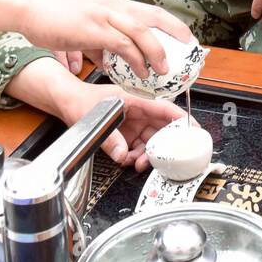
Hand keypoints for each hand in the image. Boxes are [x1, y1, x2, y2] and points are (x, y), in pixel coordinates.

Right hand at [0, 0, 192, 79]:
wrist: (29, 9)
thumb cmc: (50, 18)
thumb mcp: (80, 30)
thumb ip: (95, 45)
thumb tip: (101, 61)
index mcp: (112, 2)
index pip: (147, 10)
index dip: (168, 23)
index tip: (182, 37)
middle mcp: (114, 4)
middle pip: (154, 14)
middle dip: (175, 30)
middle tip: (190, 46)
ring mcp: (105, 14)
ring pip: (143, 30)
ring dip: (158, 51)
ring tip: (164, 69)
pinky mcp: (95, 28)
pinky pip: (124, 44)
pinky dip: (136, 59)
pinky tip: (142, 71)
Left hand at [51, 79, 191, 171]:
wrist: (66, 102)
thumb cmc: (81, 99)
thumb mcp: (97, 118)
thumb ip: (110, 138)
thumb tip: (121, 154)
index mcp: (138, 99)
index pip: (166, 109)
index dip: (183, 121)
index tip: (194, 133)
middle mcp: (139, 111)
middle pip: (161, 129)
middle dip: (163, 147)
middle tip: (160, 159)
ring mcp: (133, 122)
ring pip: (151, 141)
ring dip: (147, 155)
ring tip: (136, 163)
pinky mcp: (126, 133)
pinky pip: (138, 147)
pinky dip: (135, 156)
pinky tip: (126, 159)